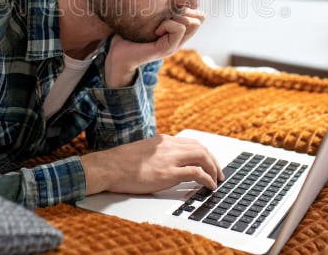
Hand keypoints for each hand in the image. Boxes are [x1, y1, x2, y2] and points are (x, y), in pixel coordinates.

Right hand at [80, 134, 223, 194]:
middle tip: (219, 173)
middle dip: (214, 161)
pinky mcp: (168, 173)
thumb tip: (166, 163)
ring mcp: (170, 159)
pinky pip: (196, 173)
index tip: (209, 162)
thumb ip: (157, 154)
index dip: (204, 153)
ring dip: (214, 169)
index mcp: (163, 140)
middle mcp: (169, 146)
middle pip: (201, 148)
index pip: (192, 143)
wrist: (108, 166)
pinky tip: (210, 186)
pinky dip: (207, 179)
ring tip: (217, 180)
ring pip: (202, 157)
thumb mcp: (143, 152)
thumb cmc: (120, 163)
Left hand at [105, 8, 205, 87]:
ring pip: (192, 23)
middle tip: (165, 16)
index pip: (200, 16)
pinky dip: (168, 24)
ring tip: (159, 23)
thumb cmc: (130, 33)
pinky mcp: (167, 49)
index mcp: (178, 33)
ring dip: (176, 17)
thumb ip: (161, 9)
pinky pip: (179, 29)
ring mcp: (175, 45)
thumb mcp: (149, 18)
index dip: (189, 7)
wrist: (118, 54)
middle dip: (184, 11)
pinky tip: (156, 30)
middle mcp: (180, 40)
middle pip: (199, 19)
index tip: (170, 9)